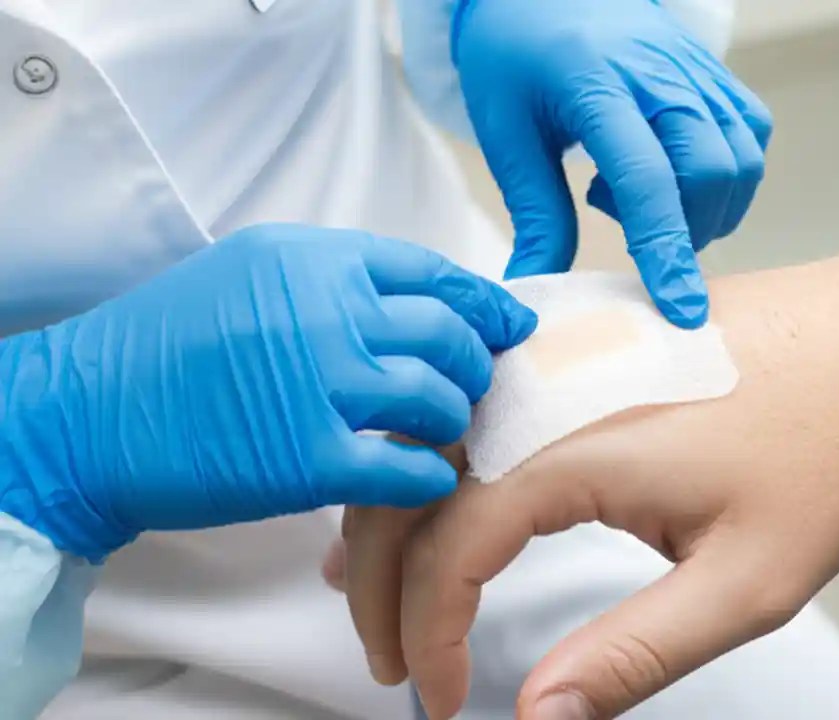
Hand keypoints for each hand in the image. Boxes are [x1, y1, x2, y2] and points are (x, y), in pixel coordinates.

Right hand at [0, 224, 536, 561]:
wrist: (86, 413)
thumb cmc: (166, 345)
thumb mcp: (248, 271)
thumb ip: (332, 280)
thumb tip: (417, 303)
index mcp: (313, 259)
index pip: (433, 273)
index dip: (484, 304)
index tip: (511, 326)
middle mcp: (324, 310)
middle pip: (449, 335)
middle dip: (475, 366)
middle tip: (473, 390)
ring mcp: (319, 383)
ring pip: (439, 400)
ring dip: (454, 423)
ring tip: (441, 435)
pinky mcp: (307, 458)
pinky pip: (407, 469)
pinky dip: (428, 477)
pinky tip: (421, 479)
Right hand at [337, 240, 838, 718]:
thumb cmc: (831, 444)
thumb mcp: (745, 582)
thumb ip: (633, 653)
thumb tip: (541, 716)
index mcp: (572, 442)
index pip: (448, 552)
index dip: (429, 640)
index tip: (446, 702)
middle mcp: (543, 378)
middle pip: (409, 484)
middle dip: (380, 586)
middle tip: (390, 663)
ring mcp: (557, 343)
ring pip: (431, 435)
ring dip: (393, 515)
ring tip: (372, 594)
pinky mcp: (579, 332)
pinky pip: (475, 398)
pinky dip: (435, 458)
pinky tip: (429, 494)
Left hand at [455, 0, 773, 327]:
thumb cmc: (517, 55)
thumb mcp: (505, 131)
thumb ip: (534, 212)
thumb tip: (534, 288)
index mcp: (596, 84)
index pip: (648, 178)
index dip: (666, 251)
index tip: (681, 310)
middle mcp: (660, 73)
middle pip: (710, 170)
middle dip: (685, 228)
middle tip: (625, 223)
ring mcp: (696, 70)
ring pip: (741, 158)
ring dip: (708, 206)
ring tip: (644, 195)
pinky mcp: (716, 73)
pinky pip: (750, 135)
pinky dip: (729, 176)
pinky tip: (676, 174)